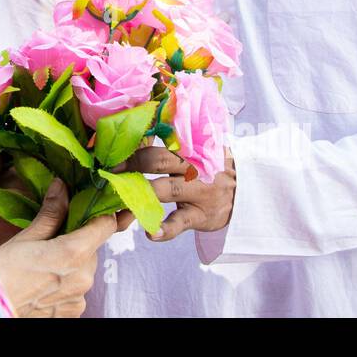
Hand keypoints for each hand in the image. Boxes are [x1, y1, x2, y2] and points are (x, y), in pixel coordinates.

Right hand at [0, 178, 122, 317]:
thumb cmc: (1, 273)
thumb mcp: (24, 237)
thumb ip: (51, 213)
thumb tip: (62, 187)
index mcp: (73, 253)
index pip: (106, 225)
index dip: (99, 213)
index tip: (88, 207)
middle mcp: (83, 277)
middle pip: (92, 247)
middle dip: (76, 239)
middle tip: (50, 239)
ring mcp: (79, 298)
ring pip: (84, 268)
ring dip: (70, 262)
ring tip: (41, 264)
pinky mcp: (73, 312)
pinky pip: (77, 288)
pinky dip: (65, 282)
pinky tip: (43, 282)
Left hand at [120, 145, 236, 242]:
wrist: (247, 192)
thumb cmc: (213, 169)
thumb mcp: (200, 151)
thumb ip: (176, 140)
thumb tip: (142, 123)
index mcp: (189, 148)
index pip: (159, 140)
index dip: (134, 145)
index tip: (112, 150)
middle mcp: (193, 167)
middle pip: (157, 161)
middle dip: (130, 166)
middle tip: (109, 173)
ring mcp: (198, 192)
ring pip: (166, 190)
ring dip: (139, 196)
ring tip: (119, 203)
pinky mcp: (200, 215)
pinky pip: (181, 222)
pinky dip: (165, 229)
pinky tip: (150, 233)